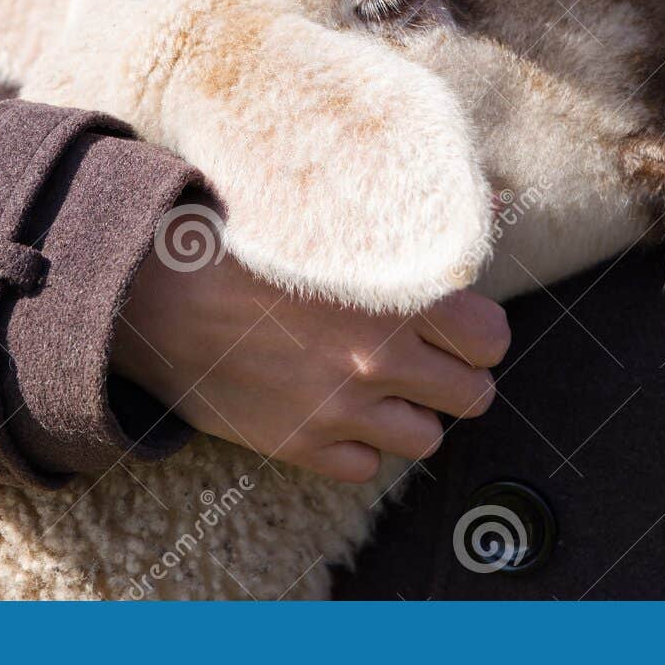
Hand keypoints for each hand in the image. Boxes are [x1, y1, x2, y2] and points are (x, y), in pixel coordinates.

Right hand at [114, 250, 509, 482]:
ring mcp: (344, 409)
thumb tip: (504, 198)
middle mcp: (381, 358)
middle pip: (473, 397)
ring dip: (409, 415)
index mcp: (399, 297)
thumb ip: (418, 220)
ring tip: (376, 386)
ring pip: (426, 439)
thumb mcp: (334, 218)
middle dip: (454, 380)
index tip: (457, 331)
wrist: (159, 296)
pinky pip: (366, 466)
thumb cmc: (243, 242)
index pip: (492, 340)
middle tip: (423, 362)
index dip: (478, 336)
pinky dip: (357, 444)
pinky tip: (332, 410)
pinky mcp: (304, 445)